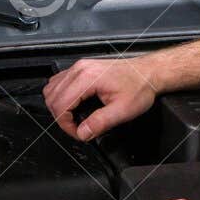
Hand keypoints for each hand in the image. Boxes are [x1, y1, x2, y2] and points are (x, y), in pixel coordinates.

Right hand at [42, 56, 157, 140]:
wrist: (148, 72)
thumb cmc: (139, 86)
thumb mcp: (123, 110)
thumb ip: (100, 123)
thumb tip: (82, 133)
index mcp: (88, 78)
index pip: (60, 105)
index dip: (66, 125)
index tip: (79, 133)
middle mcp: (80, 69)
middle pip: (52, 97)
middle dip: (61, 117)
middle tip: (78, 128)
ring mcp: (79, 67)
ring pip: (51, 89)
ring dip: (58, 107)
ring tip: (74, 117)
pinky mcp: (81, 68)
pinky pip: (59, 82)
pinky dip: (61, 96)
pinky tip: (74, 105)